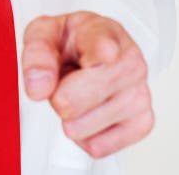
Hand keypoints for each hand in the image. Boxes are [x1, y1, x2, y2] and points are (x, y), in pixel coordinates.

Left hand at [22, 12, 152, 157]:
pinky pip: (96, 146)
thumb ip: (36, 55)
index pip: (104, 45)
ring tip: (80, 94)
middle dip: (58, 97)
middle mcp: (130, 62)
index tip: (106, 52)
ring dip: (71, 117)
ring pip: (82, 127)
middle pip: (78, 98)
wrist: (91, 50)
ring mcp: (140, 93)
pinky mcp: (143, 122)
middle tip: (64, 82)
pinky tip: (91, 113)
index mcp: (104, 32)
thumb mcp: (43, 35)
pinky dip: (84, 136)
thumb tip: (38, 88)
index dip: (103, 50)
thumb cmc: (70, 43)